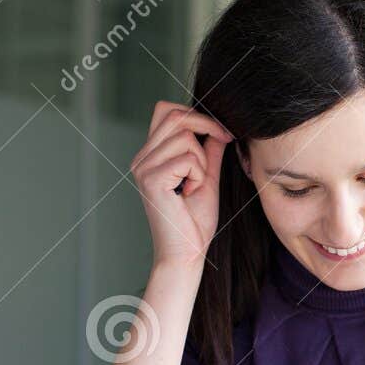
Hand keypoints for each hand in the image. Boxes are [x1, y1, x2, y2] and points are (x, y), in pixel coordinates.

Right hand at [130, 101, 232, 270]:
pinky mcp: (151, 179)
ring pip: (185, 137)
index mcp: (150, 156)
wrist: (186, 253)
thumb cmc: (194, 222)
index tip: (219, 132)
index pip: (166, 111)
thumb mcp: (206, 178)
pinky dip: (200, 174)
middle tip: (222, 141)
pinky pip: (188, 158)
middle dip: (205, 125)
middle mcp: (142, 159)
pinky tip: (191, 192)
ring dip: (202, 160)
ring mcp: (143, 168)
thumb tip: (218, 128)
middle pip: (174, 115)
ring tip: (196, 183)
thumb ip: (209, 152)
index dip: (194, 113)